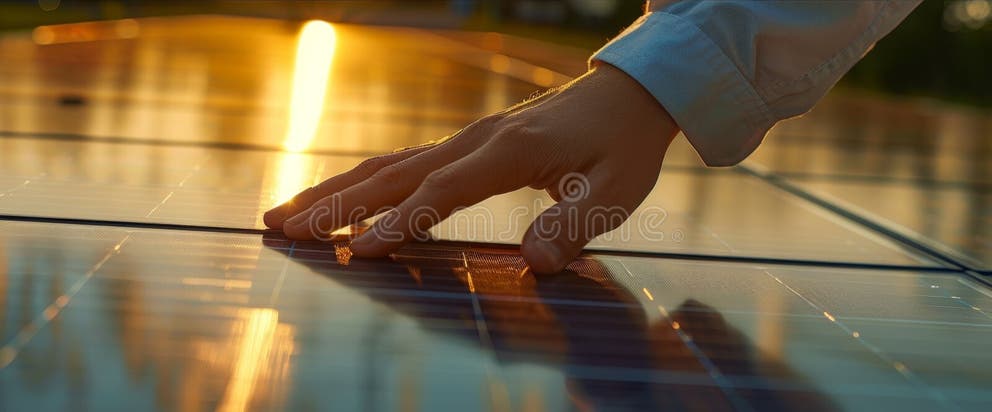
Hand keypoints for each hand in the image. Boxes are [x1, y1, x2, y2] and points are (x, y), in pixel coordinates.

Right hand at [264, 63, 679, 272]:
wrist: (626, 95)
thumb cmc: (622, 145)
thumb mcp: (615, 190)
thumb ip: (574, 225)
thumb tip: (535, 264)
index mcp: (506, 152)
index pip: (441, 193)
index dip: (399, 223)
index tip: (357, 252)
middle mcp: (474, 141)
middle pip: (393, 174)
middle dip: (336, 204)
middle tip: (283, 228)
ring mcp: (465, 140)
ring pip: (388, 165)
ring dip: (335, 189)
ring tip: (285, 213)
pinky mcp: (466, 144)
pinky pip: (404, 164)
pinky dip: (364, 182)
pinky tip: (340, 199)